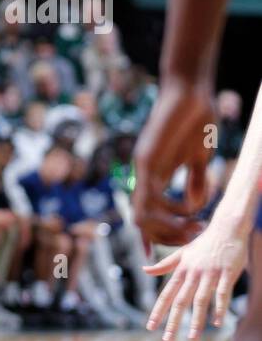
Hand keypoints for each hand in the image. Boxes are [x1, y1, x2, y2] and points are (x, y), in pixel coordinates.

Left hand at [133, 80, 214, 248]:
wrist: (190, 92)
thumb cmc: (196, 122)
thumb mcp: (198, 159)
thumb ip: (195, 182)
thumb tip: (195, 208)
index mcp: (155, 178)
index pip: (147, 215)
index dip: (157, 236)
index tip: (177, 247)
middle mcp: (144, 177)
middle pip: (142, 223)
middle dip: (168, 236)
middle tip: (195, 235)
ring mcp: (142, 169)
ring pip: (142, 215)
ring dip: (169, 228)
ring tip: (195, 225)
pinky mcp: (145, 159)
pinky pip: (148, 194)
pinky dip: (169, 209)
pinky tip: (188, 208)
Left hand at [144, 216, 249, 340]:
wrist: (226, 229)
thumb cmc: (203, 244)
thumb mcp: (181, 253)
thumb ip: (164, 264)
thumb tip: (144, 270)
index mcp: (181, 271)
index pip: (166, 294)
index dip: (158, 310)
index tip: (150, 326)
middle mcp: (192, 274)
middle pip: (180, 301)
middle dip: (173, 321)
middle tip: (167, 339)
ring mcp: (210, 274)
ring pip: (200, 300)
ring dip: (196, 320)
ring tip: (191, 338)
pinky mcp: (227, 273)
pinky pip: (222, 293)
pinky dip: (219, 308)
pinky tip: (217, 323)